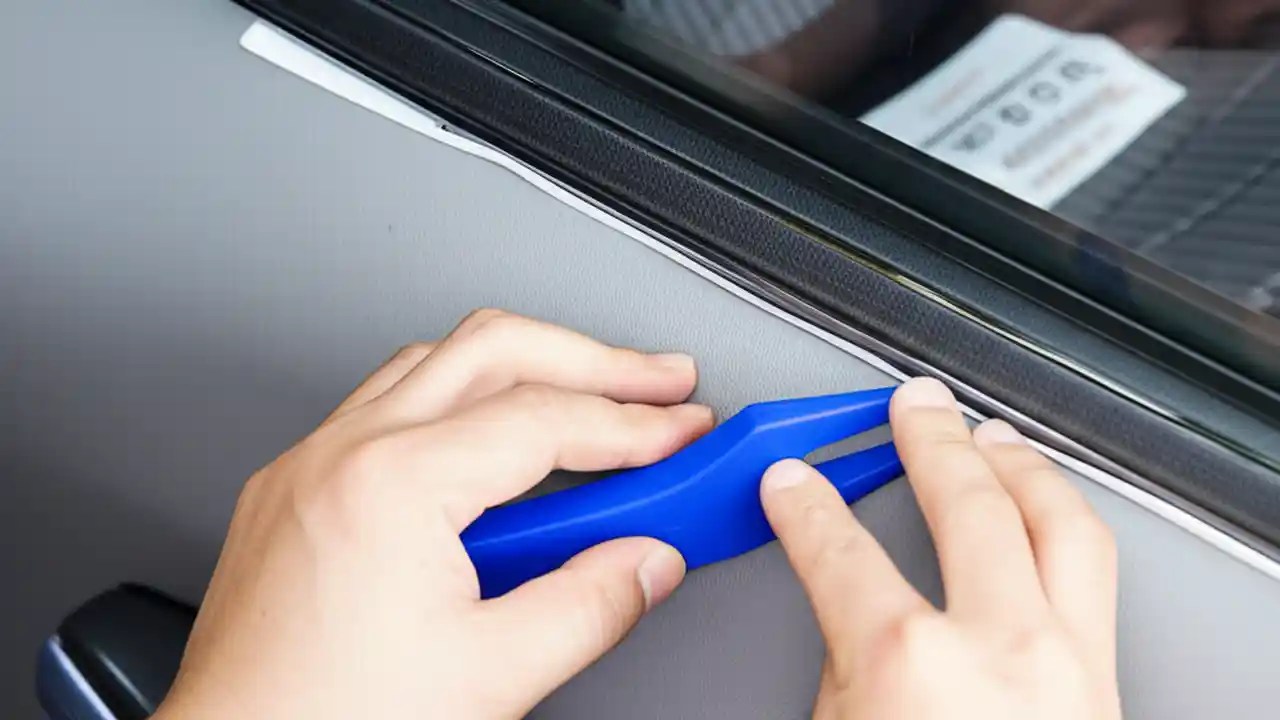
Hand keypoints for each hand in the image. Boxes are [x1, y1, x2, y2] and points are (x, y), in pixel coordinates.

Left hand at [154, 309, 712, 719]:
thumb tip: (647, 562)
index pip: (543, 420)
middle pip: (492, 349)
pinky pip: (388, 404)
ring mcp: (309, 464)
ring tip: (593, 394)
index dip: (633, 425)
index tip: (685, 435)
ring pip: (435, 364)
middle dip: (592, 360)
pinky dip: (461, 404)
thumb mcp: (491, 677)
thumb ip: (589, 607)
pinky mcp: (293, 488)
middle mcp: (342, 453)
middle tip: (659, 383)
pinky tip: (496, 441)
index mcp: (391, 484)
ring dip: (524, 369)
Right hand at [761, 378, 1120, 718]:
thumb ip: (851, 659)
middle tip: (914, 405)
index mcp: (908, 661)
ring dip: (1021, 465)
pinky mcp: (1109, 685)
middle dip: (933, 438)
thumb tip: (860, 611)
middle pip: (968, 504)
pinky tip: (1044, 510)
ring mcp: (1069, 665)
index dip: (806, 506)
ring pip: (1061, 525)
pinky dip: (1064, 523)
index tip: (795, 481)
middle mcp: (1000, 650)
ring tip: (992, 435)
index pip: (839, 552)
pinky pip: (1096, 574)